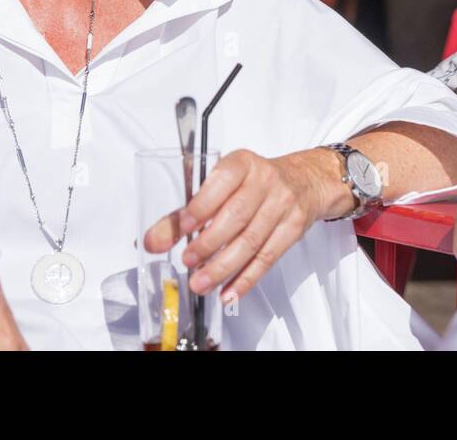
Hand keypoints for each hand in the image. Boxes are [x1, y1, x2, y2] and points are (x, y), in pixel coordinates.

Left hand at [143, 149, 329, 303]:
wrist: (303, 181)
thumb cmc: (254, 183)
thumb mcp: (221, 185)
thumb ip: (185, 213)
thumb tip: (153, 241)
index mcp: (243, 163)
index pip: (223, 181)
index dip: (203, 205)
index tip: (183, 227)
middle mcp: (265, 181)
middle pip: (238, 216)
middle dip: (210, 242)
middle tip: (188, 261)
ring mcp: (282, 205)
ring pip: (252, 241)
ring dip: (223, 267)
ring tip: (200, 283)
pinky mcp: (293, 229)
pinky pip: (268, 258)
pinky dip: (246, 279)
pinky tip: (228, 293)